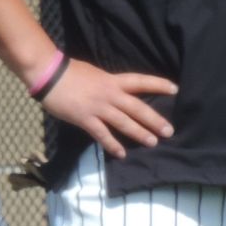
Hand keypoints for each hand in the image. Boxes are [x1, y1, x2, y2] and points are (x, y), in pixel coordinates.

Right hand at [40, 60, 176, 158]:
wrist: (50, 75)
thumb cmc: (70, 72)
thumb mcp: (95, 74)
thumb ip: (108, 84)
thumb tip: (118, 93)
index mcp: (112, 80)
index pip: (140, 81)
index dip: (158, 84)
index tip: (175, 89)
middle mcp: (109, 94)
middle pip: (137, 107)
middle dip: (154, 119)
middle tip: (169, 131)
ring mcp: (98, 107)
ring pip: (123, 122)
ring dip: (139, 133)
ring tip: (153, 142)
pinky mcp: (85, 119)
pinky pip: (102, 134)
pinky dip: (112, 144)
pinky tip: (122, 153)